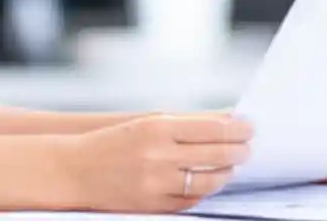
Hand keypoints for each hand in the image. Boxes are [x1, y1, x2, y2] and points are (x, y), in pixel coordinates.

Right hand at [61, 113, 252, 213]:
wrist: (76, 170)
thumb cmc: (113, 142)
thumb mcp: (146, 123)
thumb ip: (185, 123)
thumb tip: (225, 120)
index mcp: (156, 128)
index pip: (211, 129)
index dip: (237, 130)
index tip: (250, 127)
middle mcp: (158, 156)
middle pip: (216, 155)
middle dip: (239, 151)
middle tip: (249, 147)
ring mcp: (156, 183)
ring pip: (209, 181)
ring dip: (226, 173)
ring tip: (233, 165)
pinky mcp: (153, 205)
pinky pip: (192, 200)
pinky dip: (205, 191)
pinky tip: (210, 182)